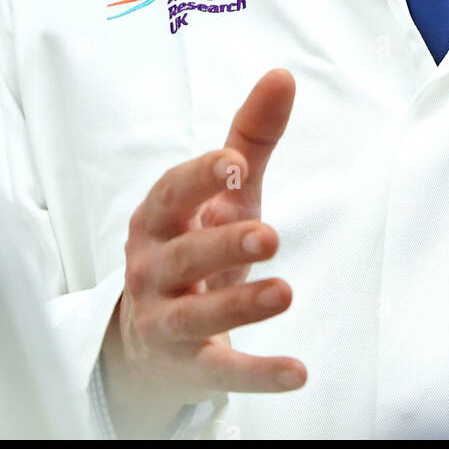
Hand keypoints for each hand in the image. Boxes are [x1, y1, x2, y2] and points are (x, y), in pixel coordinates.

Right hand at [106, 68, 305, 430]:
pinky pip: (221, 370)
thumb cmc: (194, 243)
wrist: (150, 337)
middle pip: (184, 255)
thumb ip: (251, 137)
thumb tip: (283, 74)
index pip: (172, 192)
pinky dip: (257, 373)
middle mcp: (152, 268)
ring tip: (285, 293)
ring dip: (240, 305)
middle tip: (268, 233)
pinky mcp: (190, 367)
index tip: (236, 162)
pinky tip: (298, 372)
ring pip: (196, 315)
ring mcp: (166, 320)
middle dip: (222, 243)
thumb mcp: (223, 194)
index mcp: (158, 218)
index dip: (201, 177)